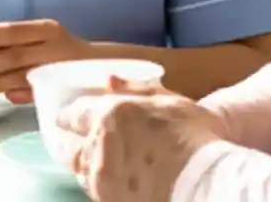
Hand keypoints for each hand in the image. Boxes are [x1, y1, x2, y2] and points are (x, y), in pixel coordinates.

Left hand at [0, 19, 89, 103]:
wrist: (101, 66)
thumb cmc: (59, 50)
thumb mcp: (43, 36)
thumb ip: (17, 40)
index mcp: (48, 30)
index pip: (16, 31)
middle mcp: (54, 48)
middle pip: (14, 57)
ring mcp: (59, 71)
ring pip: (20, 78)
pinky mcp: (61, 91)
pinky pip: (35, 94)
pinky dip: (18, 95)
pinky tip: (3, 98)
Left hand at [56, 77, 223, 200]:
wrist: (205, 184)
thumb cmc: (195, 139)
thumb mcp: (171, 102)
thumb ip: (136, 89)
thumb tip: (109, 80)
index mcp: (111, 115)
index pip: (74, 114)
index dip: (69, 115)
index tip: (67, 116)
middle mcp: (98, 147)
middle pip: (66, 145)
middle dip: (65, 139)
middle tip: (66, 137)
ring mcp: (101, 177)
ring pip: (77, 169)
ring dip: (77, 161)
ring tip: (82, 157)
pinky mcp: (107, 200)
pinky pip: (90, 188)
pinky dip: (90, 180)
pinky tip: (99, 176)